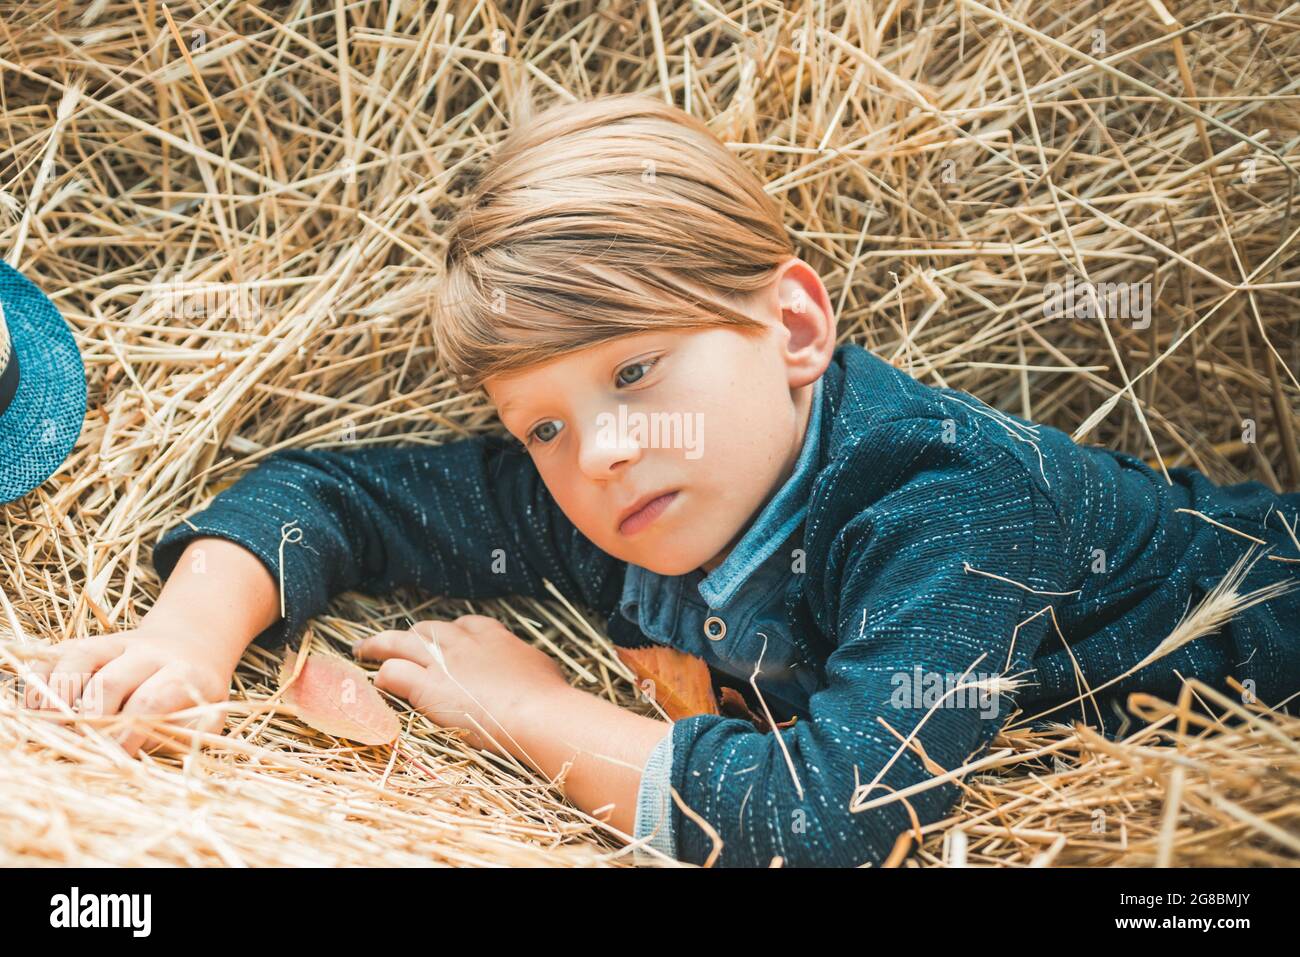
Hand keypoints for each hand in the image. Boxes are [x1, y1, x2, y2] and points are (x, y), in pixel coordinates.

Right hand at [20, 617, 235, 755]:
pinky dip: (41, 678)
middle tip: (81, 746)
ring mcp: (116, 643)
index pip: (150, 700)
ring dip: (58, 695)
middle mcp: (148, 652)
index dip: (127, 732)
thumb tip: (142, 754)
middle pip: (110, 682)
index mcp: (183, 672)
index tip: (115, 757)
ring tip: (50, 726)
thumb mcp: (207, 716)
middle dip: (89, 719)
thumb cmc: (195, 693)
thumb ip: (181, 736)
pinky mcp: (91, 642)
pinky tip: (37, 707)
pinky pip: (58, 653)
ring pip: (79, 658)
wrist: (190, 644)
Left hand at [354, 614, 570, 754]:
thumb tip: (527, 671)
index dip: (448, 634)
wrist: (537, 714)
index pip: (462, 625)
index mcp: (491, 634)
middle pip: (426, 630)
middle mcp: (461, 642)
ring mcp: (441, 662)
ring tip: (363, 650)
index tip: (444, 642)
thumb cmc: (547, 696)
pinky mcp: (425, 686)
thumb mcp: (540, 667)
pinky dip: (381, 677)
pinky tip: (376, 684)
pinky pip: (392, 674)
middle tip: (397, 646)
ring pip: (397, 643)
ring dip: (377, 646)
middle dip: (411, 638)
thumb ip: (522, 665)